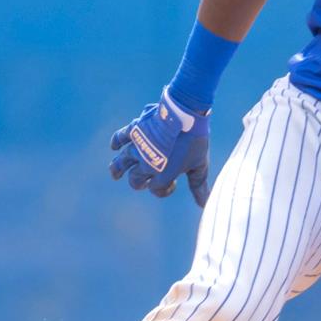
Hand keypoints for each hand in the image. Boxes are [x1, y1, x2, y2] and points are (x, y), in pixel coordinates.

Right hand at [109, 88, 211, 205]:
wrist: (186, 115)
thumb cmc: (194, 141)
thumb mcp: (200, 165)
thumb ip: (199, 186)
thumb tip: (204, 206)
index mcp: (162, 175)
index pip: (156, 190)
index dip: (165, 190)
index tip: (173, 184)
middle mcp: (145, 165)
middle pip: (135, 180)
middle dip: (139, 183)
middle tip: (143, 181)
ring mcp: (138, 147)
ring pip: (121, 162)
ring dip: (117, 169)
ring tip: (116, 175)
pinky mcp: (134, 130)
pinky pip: (120, 138)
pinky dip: (116, 142)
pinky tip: (115, 147)